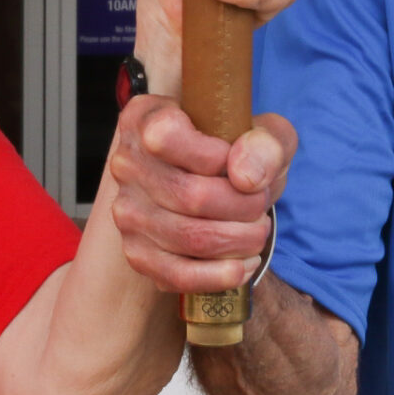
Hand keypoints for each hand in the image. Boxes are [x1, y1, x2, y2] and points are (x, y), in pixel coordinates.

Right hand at [108, 95, 295, 296]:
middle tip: (261, 204)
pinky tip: (242, 263)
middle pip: (190, 195)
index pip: (166, 137)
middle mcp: (127, 164)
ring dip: (239, 240)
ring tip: (256, 230)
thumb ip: (266, 143)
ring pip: (189, 237)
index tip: (239, 163)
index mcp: (146, 118)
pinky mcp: (137, 252)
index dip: (214, 156)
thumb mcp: (265, 133)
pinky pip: (176, 275)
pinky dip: (219, 275)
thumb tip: (245, 177)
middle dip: (243, 206)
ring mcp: (127, 211)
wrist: (221, 184)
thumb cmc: (240, 152)